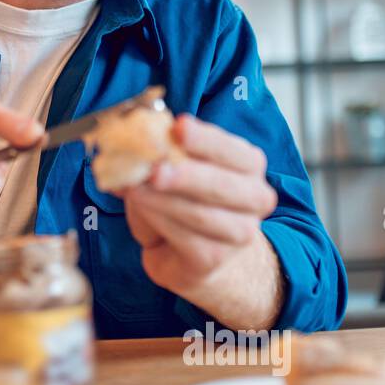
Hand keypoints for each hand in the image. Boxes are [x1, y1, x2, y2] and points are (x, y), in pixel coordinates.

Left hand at [122, 114, 281, 325]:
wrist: (194, 255)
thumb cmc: (183, 202)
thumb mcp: (173, 171)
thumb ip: (159, 158)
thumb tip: (130, 149)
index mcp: (248, 166)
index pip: (233, 151)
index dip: (206, 139)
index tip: (179, 126)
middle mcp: (254, 198)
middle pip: (222, 184)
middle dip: (187, 174)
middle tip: (156, 169)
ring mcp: (239, 232)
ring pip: (200, 214)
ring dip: (163, 200)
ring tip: (134, 188)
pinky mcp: (213, 258)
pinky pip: (184, 237)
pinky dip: (158, 219)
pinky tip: (141, 206)